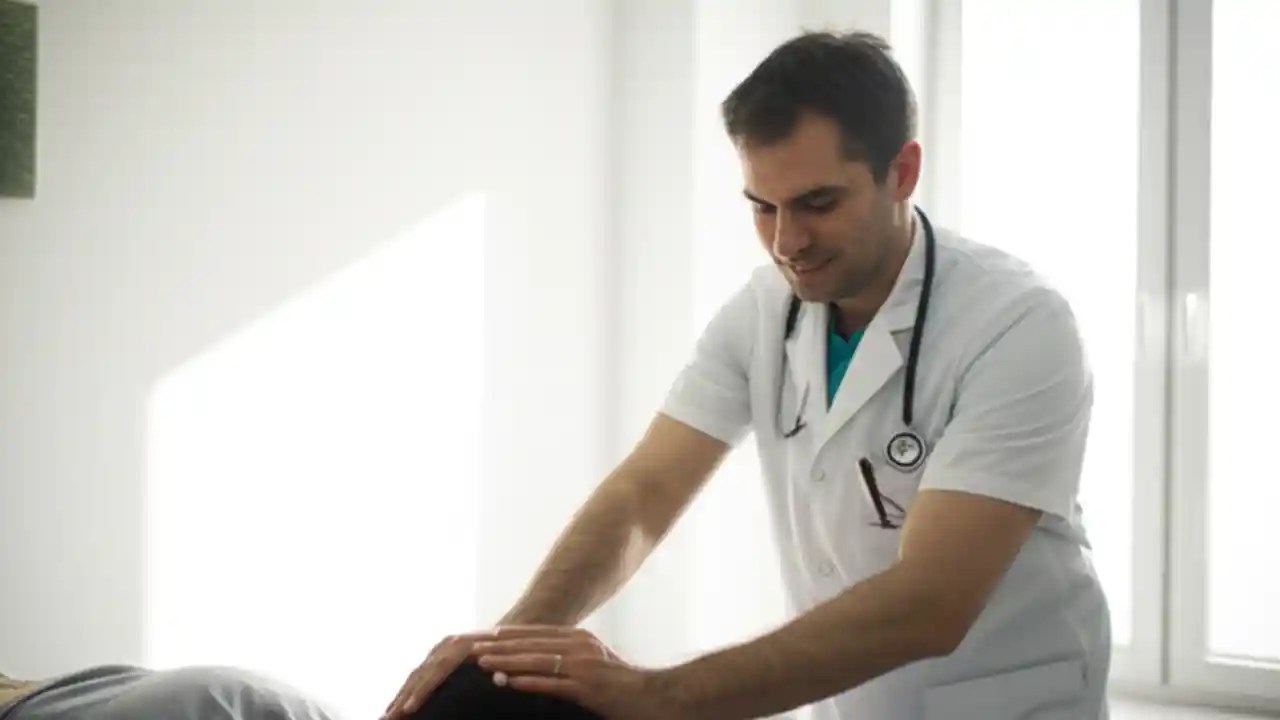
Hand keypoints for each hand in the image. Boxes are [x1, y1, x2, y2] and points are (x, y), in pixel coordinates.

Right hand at [382, 629, 499, 718]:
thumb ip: (501, 668)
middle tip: (389, 719)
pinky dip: (406, 692)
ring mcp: (437, 651)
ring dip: (400, 698)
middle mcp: (444, 647)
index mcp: (460, 645)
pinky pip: (417, 676)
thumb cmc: (506, 648)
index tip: (409, 709)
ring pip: (415, 677)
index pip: (437, 670)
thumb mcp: (506, 657)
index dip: (422, 691)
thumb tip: (500, 679)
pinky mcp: (434, 657)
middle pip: (420, 675)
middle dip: (403, 699)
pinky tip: (396, 707)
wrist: (503, 631)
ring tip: (386, 718)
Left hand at [471, 625, 694, 719]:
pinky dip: (527, 681)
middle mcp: (580, 646)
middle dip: (497, 645)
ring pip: (536, 660)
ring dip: (505, 661)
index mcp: (579, 639)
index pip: (534, 634)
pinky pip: (551, 683)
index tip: (481, 637)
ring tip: (480, 663)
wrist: (657, 698)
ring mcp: (584, 665)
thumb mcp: (595, 665)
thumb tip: (542, 663)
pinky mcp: (588, 687)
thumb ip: (570, 661)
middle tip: (469, 648)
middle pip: (529, 643)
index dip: (506, 636)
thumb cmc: (624, 687)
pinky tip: (507, 683)